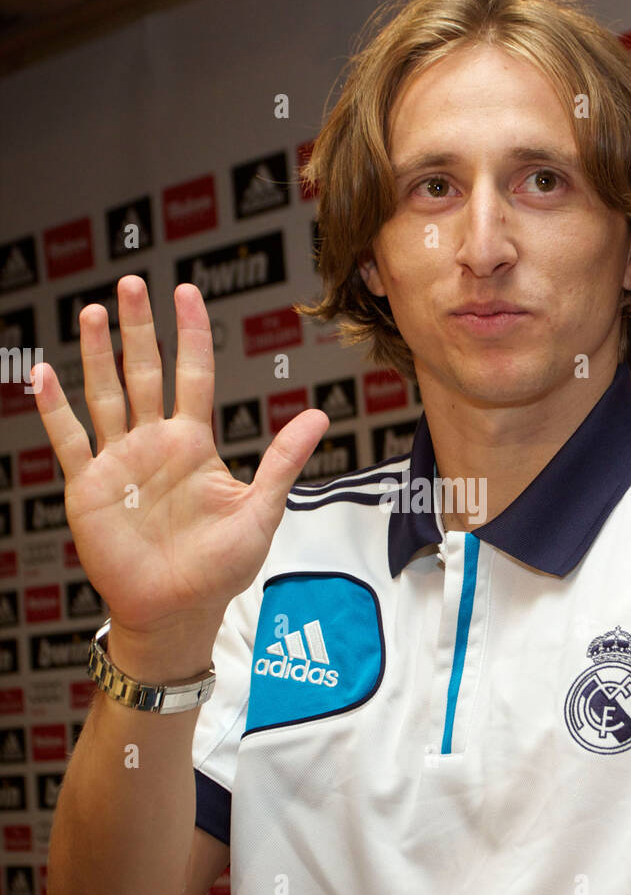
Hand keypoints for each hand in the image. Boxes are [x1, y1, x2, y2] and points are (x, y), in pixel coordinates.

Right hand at [30, 275, 328, 641]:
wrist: (177, 611)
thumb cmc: (220, 568)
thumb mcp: (260, 511)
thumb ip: (283, 461)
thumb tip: (319, 416)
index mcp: (193, 443)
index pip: (192, 374)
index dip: (189, 334)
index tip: (186, 293)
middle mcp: (153, 444)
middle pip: (143, 372)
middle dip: (138, 329)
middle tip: (132, 283)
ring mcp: (119, 462)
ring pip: (104, 395)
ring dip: (98, 354)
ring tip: (95, 312)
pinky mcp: (89, 488)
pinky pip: (70, 441)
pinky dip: (56, 409)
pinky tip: (47, 374)